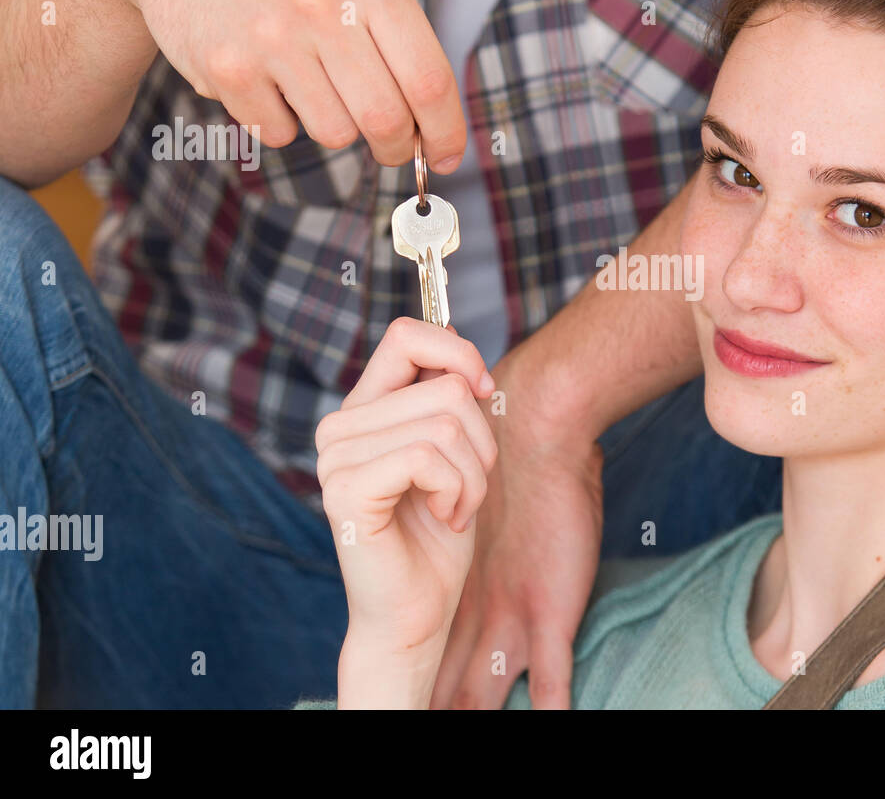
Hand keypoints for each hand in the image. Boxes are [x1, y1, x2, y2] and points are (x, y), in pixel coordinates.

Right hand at [97, 0, 465, 167]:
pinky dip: (277, 119)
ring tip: (308, 80)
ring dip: (331, 124)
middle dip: (396, 149)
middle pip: (386, 121)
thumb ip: (399, 42)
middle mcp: (324, 8)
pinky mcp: (227, 67)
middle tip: (392, 149)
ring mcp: (272, 38)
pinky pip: (277, 133)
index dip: (446, 133)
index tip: (445, 159)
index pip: (430, 81)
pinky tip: (264, 76)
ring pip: (334, 133)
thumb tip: (432, 129)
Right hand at [315, 318, 497, 707]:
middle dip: (482, 441)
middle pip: (446, 386)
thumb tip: (457, 337)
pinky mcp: (346, 488)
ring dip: (474, 475)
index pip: (406, 335)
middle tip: (467, 488)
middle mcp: (339, 426)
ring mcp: (336, 457)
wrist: (417, 614)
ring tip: (455, 508)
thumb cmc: (437, 536)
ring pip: (447, 423)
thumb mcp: (455, 453)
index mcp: (363, 410)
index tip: (484, 390)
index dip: (457, 353)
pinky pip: (429, 457)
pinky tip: (444, 519)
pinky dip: (458, 491)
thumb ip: (447, 397)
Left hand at [429, 346, 604, 708]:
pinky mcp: (551, 612)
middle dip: (439, 706)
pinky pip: (554, 676)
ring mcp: (514, 615)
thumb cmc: (509, 453)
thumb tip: (445, 513)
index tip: (408, 701)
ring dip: (477, 712)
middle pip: (452, 681)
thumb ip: (457, 512)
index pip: (432, 645)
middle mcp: (480, 606)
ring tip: (455, 730)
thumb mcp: (471, 493)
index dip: (420, 680)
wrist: (539, 427)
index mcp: (459, 580)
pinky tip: (553, 723)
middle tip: (423, 724)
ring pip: (488, 690)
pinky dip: (553, 706)